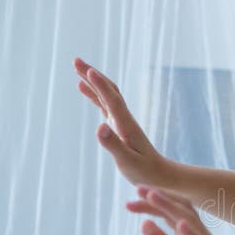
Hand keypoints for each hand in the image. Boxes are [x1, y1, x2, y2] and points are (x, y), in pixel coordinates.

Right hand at [74, 57, 168, 185]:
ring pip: (106, 95)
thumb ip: (113, 144)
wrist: (159, 174)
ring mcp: (121, 121)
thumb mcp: (127, 161)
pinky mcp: (118, 125)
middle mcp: (124, 119)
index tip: (87, 71)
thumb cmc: (144, 170)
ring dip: (92, 80)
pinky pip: (104, 104)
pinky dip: (93, 93)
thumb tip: (100, 127)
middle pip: (109, 91)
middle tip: (76, 60)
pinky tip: (83, 88)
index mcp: (126, 125)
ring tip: (77, 67)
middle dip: (92, 75)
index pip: (112, 101)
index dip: (100, 86)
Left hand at [127, 185, 234, 234]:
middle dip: (160, 199)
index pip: (171, 214)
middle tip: (139, 186)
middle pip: (179, 212)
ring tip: (155, 194)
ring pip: (189, 222)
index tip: (135, 193)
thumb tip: (143, 223)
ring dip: (171, 208)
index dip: (154, 204)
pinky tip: (181, 225)